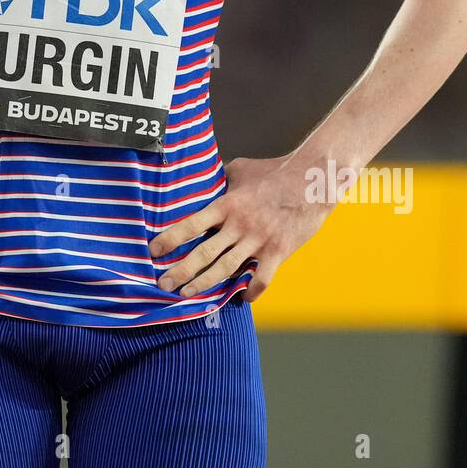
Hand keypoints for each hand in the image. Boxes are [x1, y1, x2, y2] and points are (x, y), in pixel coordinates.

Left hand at [149, 155, 326, 303]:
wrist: (313, 180)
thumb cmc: (275, 171)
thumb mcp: (242, 169)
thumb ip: (222, 179)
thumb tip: (206, 180)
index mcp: (227, 204)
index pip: (191, 224)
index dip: (170, 239)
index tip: (153, 251)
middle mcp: (239, 224)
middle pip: (204, 253)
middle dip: (180, 271)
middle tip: (162, 284)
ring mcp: (259, 240)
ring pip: (226, 270)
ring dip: (204, 284)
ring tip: (187, 294)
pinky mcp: (278, 251)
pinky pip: (261, 278)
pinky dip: (251, 291)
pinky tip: (243, 299)